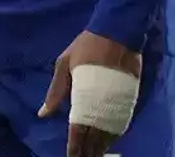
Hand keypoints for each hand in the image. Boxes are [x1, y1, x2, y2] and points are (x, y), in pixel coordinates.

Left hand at [38, 31, 141, 156]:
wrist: (118, 29)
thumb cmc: (87, 45)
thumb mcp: (64, 64)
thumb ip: (56, 91)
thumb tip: (43, 113)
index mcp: (83, 97)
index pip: (78, 132)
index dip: (75, 148)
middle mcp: (102, 104)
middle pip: (95, 137)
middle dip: (89, 151)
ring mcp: (118, 101)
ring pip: (111, 132)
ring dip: (103, 145)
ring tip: (95, 154)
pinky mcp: (130, 95)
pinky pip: (123, 121)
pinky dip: (116, 133)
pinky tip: (110, 139)